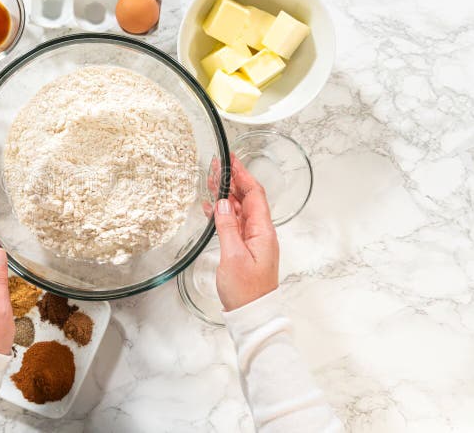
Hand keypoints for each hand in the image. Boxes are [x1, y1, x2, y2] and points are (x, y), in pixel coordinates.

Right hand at [212, 153, 279, 310]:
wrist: (251, 314)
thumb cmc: (246, 291)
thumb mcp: (232, 256)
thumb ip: (227, 227)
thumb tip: (221, 204)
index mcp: (263, 231)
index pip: (254, 195)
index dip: (243, 175)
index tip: (232, 160)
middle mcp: (260, 233)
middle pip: (247, 199)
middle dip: (233, 180)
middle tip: (217, 166)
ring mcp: (252, 241)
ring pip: (239, 210)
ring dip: (226, 195)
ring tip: (211, 180)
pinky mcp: (244, 249)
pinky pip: (234, 224)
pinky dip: (222, 213)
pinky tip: (211, 207)